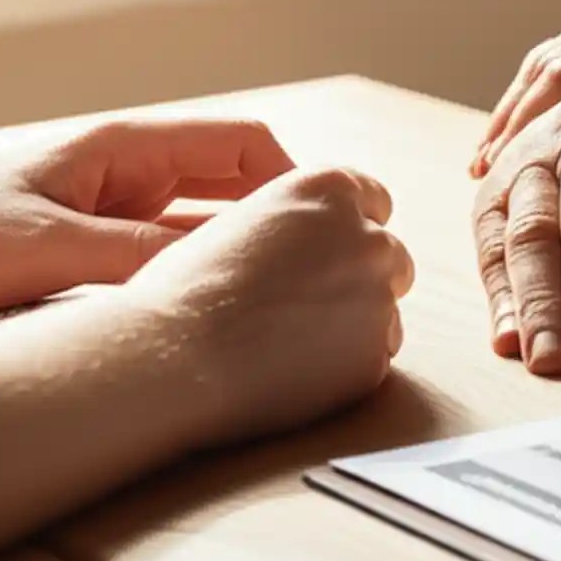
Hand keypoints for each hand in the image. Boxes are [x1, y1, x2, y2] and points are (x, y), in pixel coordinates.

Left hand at [0, 120, 294, 321]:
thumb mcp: (50, 246)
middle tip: (319, 268)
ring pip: (211, 226)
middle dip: (281, 220)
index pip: (243, 144)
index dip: (292, 180)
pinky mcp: (106, 250)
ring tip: (286, 295)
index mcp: (130, 149)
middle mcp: (136, 175)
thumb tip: (222, 272)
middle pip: (238, 185)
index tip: (320, 229)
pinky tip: (226, 313)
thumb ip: (135, 256)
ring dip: (245, 254)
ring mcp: (124, 212)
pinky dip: (205, 279)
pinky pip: (176, 260)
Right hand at [118, 166, 414, 439]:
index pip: (373, 200)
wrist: (172, 355)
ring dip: (354, 323)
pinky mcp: (374, 357)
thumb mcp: (241, 222)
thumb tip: (316, 239)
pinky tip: (291, 370)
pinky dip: (343, 367)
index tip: (327, 250)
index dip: (347, 228)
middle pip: (389, 255)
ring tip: (289, 341)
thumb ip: (291, 221)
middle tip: (308, 303)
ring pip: (385, 311)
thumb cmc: (186, 289)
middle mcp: (367, 237)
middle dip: (360, 276)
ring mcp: (378, 300)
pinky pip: (371, 359)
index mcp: (330, 190)